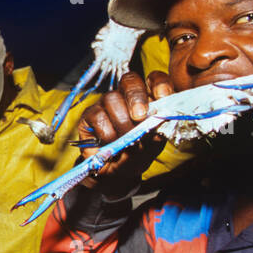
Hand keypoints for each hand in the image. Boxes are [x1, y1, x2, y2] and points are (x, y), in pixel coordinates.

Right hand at [77, 71, 171, 198]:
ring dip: (121, 122)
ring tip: (125, 139)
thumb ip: (156, 131)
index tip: (163, 97)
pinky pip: (98, 116)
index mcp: (148, 99)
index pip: (154, 79)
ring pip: (112, 98)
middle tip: (139, 116)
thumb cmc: (137, 154)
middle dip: (136, 97)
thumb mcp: (152, 145)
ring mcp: (107, 103)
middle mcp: (127, 96)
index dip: (159, 84)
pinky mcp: (90, 115)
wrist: (115, 173)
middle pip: (130, 81)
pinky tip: (110, 142)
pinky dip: (107, 132)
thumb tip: (159, 120)